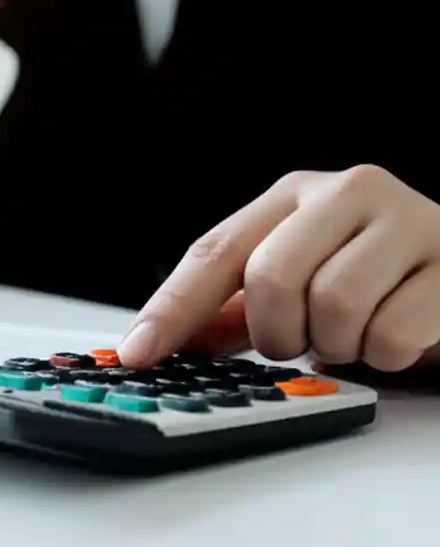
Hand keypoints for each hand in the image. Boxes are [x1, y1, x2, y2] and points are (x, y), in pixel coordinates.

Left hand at [118, 165, 439, 371]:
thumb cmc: (374, 280)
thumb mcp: (298, 281)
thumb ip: (230, 309)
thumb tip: (155, 341)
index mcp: (293, 196)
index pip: (215, 251)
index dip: (171, 308)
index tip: (138, 353)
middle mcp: (348, 192)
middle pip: (272, 276)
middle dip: (276, 332)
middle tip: (299, 340)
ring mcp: (408, 221)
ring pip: (334, 303)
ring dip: (336, 342)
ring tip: (353, 332)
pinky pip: (392, 331)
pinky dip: (383, 354)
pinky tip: (394, 336)